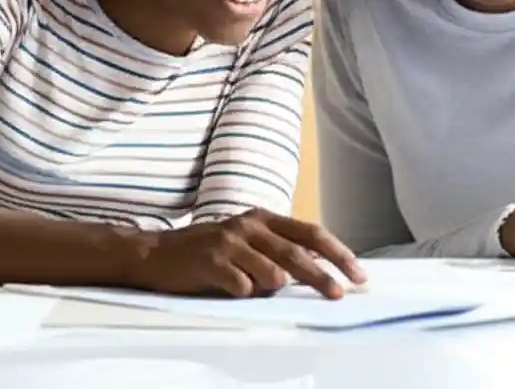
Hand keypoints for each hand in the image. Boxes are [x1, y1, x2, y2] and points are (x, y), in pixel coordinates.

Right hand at [133, 208, 366, 299]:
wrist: (156, 254)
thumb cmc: (207, 252)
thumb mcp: (246, 243)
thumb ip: (278, 251)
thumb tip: (318, 268)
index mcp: (263, 218)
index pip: (311, 232)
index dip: (337, 253)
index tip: (358, 274)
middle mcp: (248, 225)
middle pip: (297, 253)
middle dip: (323, 276)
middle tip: (340, 295)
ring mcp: (229, 241)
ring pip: (271, 272)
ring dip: (275, 288)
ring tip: (263, 289)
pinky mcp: (211, 260)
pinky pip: (242, 286)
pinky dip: (245, 294)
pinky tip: (234, 290)